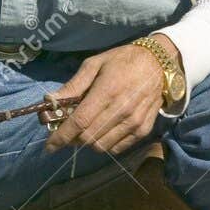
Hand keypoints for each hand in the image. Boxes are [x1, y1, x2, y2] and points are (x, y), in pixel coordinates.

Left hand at [42, 36, 180, 157]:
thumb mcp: (94, 64)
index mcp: (106, 92)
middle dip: (72, 138)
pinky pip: (117, 148)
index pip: (79, 122)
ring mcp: (134, 122)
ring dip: (87, 142)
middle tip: (67, 130)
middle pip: (88, 137)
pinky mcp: (143, 130)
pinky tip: (102, 131)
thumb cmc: (122, 61)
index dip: (61, 137)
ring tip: (85, 130)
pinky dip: (105, 144)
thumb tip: (51, 101)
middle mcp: (121, 110)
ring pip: (101, 146)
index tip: (49, 146)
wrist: (160, 64)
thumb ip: (73, 85)